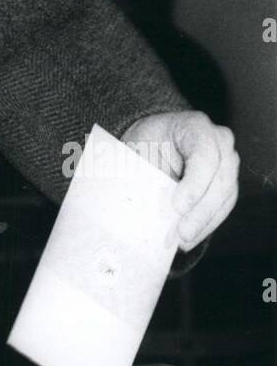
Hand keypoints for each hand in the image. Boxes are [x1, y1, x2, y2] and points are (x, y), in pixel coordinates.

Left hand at [120, 111, 238, 250]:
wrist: (154, 141)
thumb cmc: (144, 144)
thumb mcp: (137, 150)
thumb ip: (142, 172)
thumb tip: (136, 205)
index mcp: (194, 125)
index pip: (204, 153)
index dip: (195, 182)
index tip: (178, 207)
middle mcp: (218, 140)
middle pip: (220, 178)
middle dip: (201, 210)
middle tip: (181, 233)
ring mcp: (227, 161)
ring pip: (226, 195)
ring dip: (205, 221)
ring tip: (183, 240)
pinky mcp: (227, 182)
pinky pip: (224, 206)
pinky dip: (207, 223)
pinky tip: (191, 237)